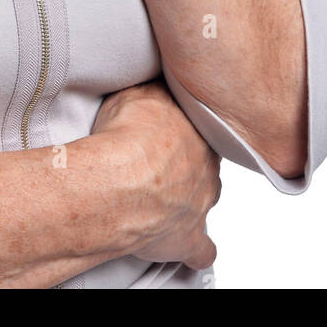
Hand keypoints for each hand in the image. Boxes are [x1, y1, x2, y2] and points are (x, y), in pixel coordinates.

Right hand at [91, 79, 221, 271]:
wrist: (119, 181)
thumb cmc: (126, 136)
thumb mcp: (137, 91)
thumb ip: (153, 87)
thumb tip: (157, 75)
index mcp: (199, 132)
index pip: (202, 128)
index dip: (184, 131)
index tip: (169, 131)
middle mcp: (207, 168)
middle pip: (205, 163)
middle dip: (188, 164)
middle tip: (160, 162)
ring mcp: (200, 204)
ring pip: (204, 200)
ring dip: (188, 199)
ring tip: (163, 197)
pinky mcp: (187, 238)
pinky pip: (201, 250)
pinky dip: (195, 251)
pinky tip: (188, 248)